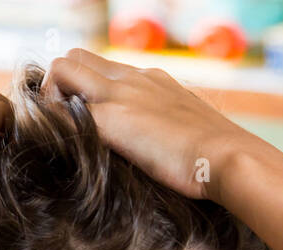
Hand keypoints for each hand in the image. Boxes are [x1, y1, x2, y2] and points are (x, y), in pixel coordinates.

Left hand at [41, 48, 253, 201]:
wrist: (231, 158)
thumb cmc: (218, 156)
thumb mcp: (191, 130)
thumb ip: (170, 127)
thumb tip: (164, 147)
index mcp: (152, 79)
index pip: (102, 66)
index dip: (83, 87)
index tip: (83, 116)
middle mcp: (132, 79)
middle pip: (75, 57)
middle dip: (60, 85)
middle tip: (66, 122)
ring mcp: (120, 96)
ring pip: (62, 68)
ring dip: (51, 97)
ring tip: (63, 132)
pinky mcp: (112, 122)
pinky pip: (62, 111)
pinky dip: (54, 125)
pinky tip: (61, 148)